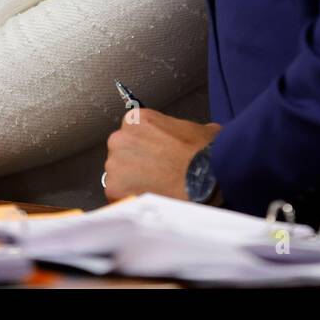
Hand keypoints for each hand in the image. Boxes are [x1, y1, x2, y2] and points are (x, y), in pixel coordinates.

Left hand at [103, 107, 220, 201]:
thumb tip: (198, 134)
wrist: (204, 177)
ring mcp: (114, 164)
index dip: (145, 148)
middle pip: (122, 154)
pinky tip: (148, 199)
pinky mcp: (114, 188)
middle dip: (135, 164)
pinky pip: (118, 195)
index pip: (132, 134)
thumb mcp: (198, 130)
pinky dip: (130, 199)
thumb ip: (184, 130)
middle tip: (155, 174)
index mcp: (136, 120)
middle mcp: (120, 138)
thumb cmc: (202, 153)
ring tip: (154, 189)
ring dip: (131, 182)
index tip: (154, 157)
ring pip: (118, 175)